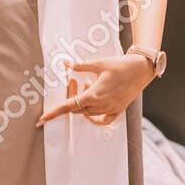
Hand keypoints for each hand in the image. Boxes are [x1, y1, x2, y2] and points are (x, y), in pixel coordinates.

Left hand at [35, 53, 155, 127]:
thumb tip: (66, 65)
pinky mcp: (118, 110)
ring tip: (88, 85)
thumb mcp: (98, 63)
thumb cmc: (122, 65)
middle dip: (72, 96)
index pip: (69, 106)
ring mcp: (110, 109)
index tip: (42, 120)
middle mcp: (101, 105)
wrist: (142, 69)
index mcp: (94, 94)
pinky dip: (95, 118)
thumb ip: (80, 66)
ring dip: (83, 102)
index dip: (54, 113)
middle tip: (74, 82)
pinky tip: (93, 108)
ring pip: (88, 113)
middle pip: (78, 108)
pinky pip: (103, 121)